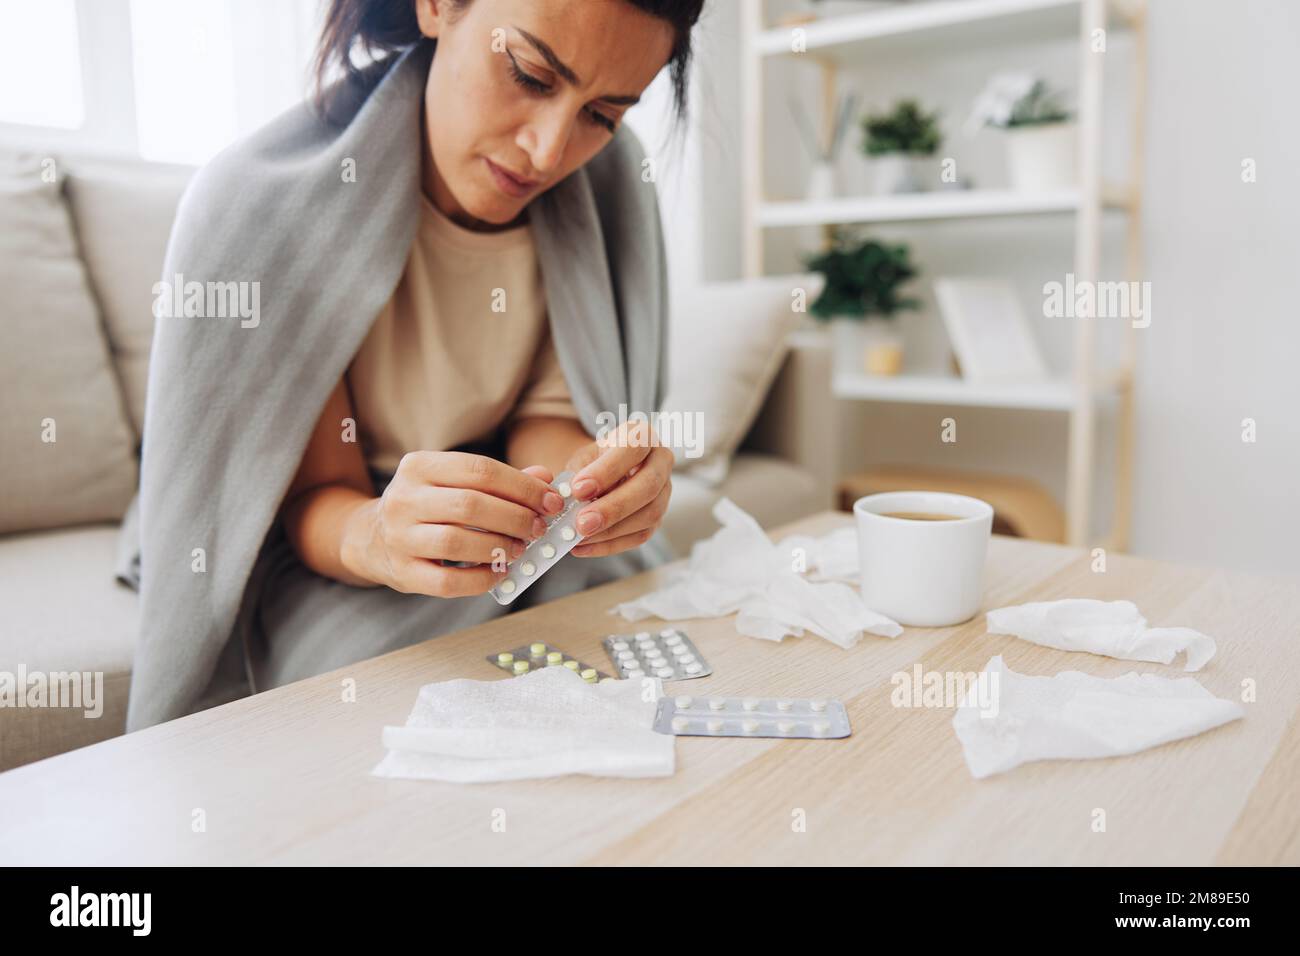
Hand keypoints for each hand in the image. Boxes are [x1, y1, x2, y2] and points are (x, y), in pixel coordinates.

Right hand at [357, 451, 563, 596]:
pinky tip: (499, 572)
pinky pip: (447, 581)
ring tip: (520, 549)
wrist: (373, 538)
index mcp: (419, 466)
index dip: (522, 487)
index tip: (550, 502)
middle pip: (471, 505)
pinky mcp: (402, 573)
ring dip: (499, 546)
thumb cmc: (428, 507)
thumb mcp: (455, 483)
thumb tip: (545, 478)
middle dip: (515, 517)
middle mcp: (403, 498)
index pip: (480, 470)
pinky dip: (480, 579)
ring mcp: (399, 537)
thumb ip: (500, 480)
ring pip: (457, 542)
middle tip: (539, 528)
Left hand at [562, 419, 672, 557]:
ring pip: (649, 514)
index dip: (607, 471)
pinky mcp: (658, 518)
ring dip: (611, 530)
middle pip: (647, 486)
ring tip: (578, 536)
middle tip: (581, 523)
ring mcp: (664, 492)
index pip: (633, 449)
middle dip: (613, 508)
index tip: (578, 489)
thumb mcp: (582, 458)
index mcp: (643, 436)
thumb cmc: (593, 462)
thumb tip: (568, 498)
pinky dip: (609, 545)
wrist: (603, 474)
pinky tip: (583, 546)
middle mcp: (661, 461)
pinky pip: (640, 535)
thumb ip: (577, 474)